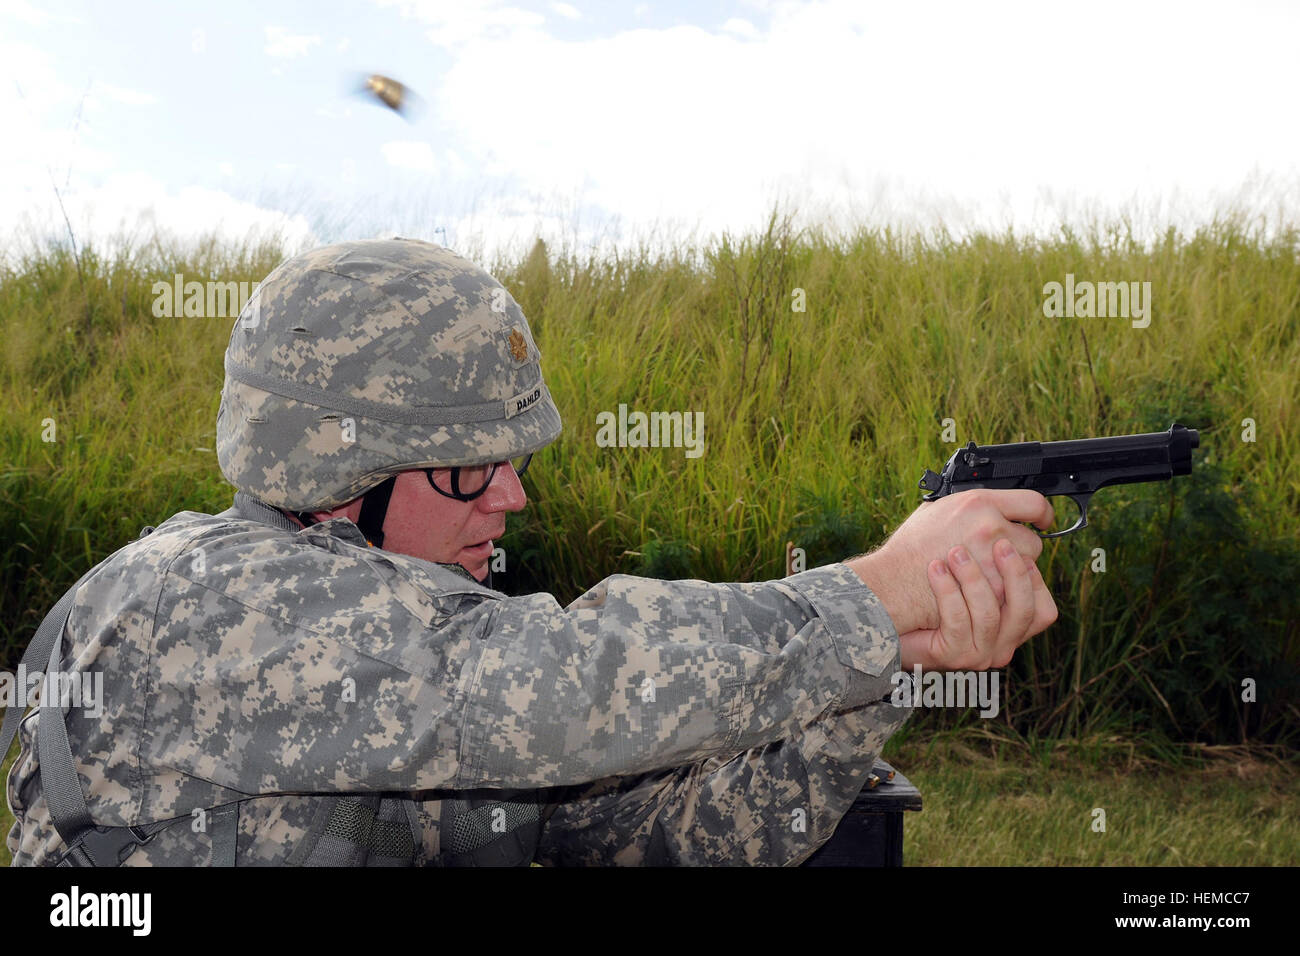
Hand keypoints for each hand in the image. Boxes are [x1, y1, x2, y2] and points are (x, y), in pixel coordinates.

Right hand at [847, 489, 1054, 633]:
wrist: (893, 583)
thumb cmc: (909, 549)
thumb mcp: (936, 510)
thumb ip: (970, 505)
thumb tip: (991, 504)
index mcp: (978, 503)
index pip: (1032, 503)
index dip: (1042, 513)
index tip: (1042, 520)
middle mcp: (990, 527)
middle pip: (1032, 541)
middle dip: (1018, 551)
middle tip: (995, 557)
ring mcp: (993, 561)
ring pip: (1025, 572)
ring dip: (1011, 576)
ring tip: (986, 576)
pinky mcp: (993, 590)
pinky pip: (1013, 594)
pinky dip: (1002, 596)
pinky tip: (982, 593)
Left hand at [897, 539, 1057, 671]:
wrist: (888, 622)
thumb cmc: (924, 595)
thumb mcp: (964, 577)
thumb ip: (989, 561)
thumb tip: (1006, 520)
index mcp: (1009, 627)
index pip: (1044, 610)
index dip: (1033, 576)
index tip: (1014, 544)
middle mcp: (1001, 645)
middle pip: (1028, 611)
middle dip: (1014, 572)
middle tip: (998, 542)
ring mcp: (978, 653)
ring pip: (990, 614)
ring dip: (974, 577)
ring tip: (956, 552)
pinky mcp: (953, 655)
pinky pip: (958, 620)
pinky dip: (947, 590)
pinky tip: (935, 569)